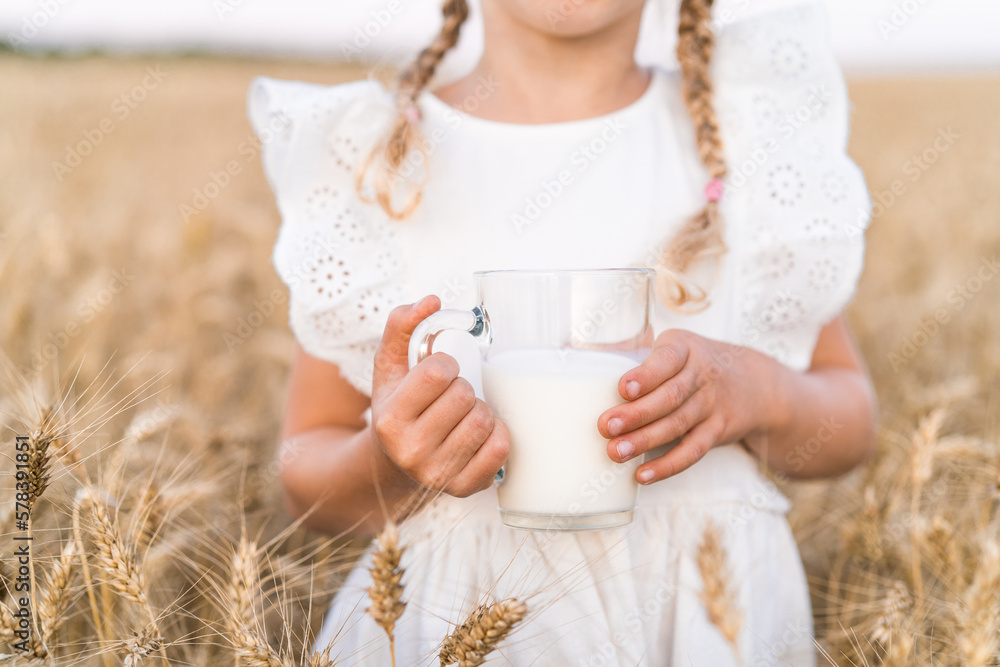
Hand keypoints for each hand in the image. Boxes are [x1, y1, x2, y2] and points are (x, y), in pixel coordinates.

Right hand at [369, 295, 509, 497]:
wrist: (397, 464)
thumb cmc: (400, 406)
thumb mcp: (390, 367)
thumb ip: (402, 326)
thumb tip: (431, 300)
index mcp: (389, 419)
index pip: (438, 373)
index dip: (445, 365)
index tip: (438, 376)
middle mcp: (410, 451)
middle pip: (464, 395)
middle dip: (462, 389)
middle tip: (448, 400)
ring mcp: (438, 474)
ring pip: (484, 420)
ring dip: (479, 411)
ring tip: (461, 418)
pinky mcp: (466, 488)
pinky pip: (501, 447)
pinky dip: (497, 434)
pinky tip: (478, 436)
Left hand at [597, 329, 771, 484]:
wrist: (752, 383)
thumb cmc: (691, 363)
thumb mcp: (669, 347)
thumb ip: (623, 349)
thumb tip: (565, 348)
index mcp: (684, 348)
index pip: (666, 360)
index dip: (645, 375)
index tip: (623, 388)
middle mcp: (702, 374)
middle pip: (669, 397)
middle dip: (636, 414)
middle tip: (606, 427)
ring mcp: (712, 405)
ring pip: (678, 425)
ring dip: (645, 441)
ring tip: (615, 452)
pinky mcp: (718, 431)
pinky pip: (693, 451)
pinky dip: (668, 465)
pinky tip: (642, 474)